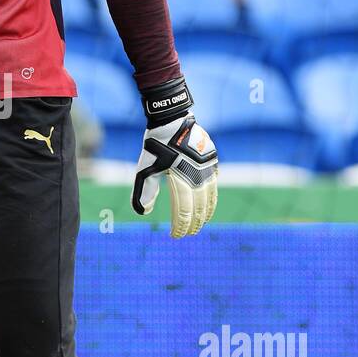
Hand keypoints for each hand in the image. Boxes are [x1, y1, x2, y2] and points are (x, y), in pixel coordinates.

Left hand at [131, 112, 217, 236]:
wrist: (171, 121)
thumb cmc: (155, 147)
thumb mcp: (145, 170)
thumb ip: (144, 192)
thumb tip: (143, 213)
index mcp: (181, 179)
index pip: (184, 211)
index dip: (180, 226)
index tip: (175, 235)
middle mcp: (198, 176)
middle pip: (199, 208)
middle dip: (193, 224)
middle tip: (187, 234)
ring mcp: (207, 169)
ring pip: (210, 198)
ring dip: (205, 213)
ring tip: (200, 224)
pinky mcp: (212, 162)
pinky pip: (214, 184)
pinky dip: (211, 197)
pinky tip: (208, 204)